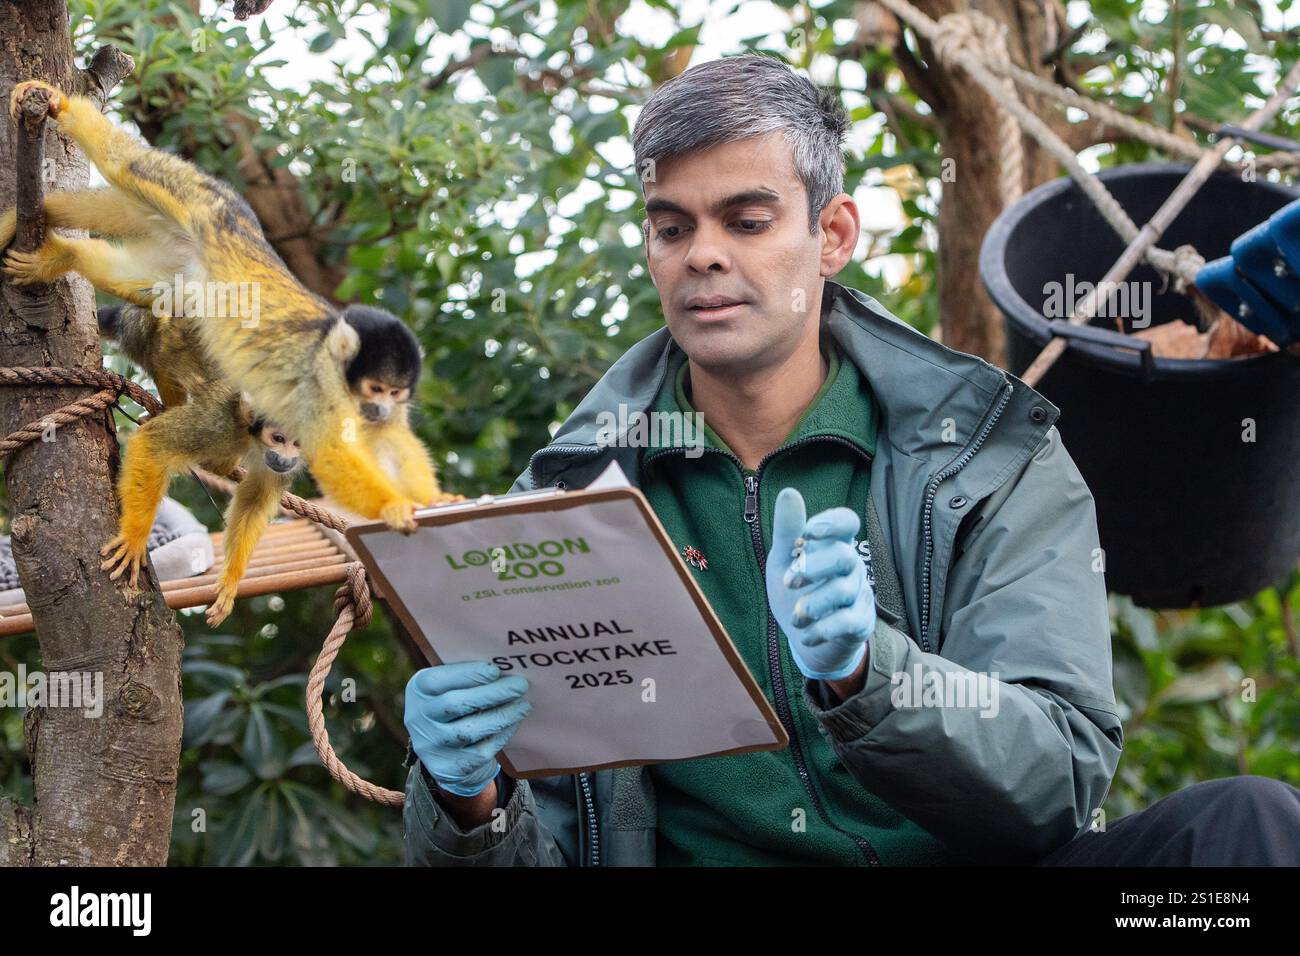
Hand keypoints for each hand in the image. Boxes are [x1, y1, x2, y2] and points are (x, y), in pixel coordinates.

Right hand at [404, 661, 530, 796]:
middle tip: (520, 685)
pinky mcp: (447, 768)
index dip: (467, 675)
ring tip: (523, 705)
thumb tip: (505, 663)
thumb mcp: (448, 684)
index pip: (438, 681)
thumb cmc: (452, 701)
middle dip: (492, 694)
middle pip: (456, 705)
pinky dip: (501, 736)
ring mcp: (431, 746)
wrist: (441, 747)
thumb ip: (467, 674)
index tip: (495, 670)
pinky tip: (513, 723)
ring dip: (502, 716)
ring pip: (470, 731)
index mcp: (418, 690)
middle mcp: (419, 718)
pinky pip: (479, 752)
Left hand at [765, 487, 874, 680]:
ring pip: (844, 591)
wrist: (804, 633)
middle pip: (844, 556)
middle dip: (814, 568)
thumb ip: (787, 531)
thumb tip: (789, 492)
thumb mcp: (784, 559)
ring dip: (814, 604)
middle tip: (788, 582)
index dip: (832, 523)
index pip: (847, 522)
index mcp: (831, 544)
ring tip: (795, 616)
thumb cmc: (797, 588)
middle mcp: (849, 565)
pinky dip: (823, 629)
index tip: (807, 533)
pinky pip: (848, 622)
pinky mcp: (859, 622)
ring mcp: (857, 593)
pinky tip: (804, 635)